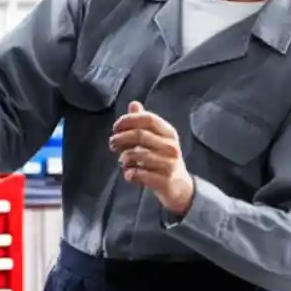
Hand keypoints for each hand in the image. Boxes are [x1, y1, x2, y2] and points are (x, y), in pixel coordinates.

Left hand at [109, 101, 194, 216]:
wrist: (178, 186)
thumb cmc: (162, 158)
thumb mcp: (156, 139)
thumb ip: (143, 123)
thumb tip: (134, 104)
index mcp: (169, 133)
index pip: (148, 119)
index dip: (129, 120)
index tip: (115, 127)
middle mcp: (171, 146)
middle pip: (140, 135)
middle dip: (121, 138)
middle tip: (112, 144)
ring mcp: (169, 164)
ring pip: (138, 155)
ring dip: (124, 157)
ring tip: (122, 161)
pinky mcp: (164, 181)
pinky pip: (140, 174)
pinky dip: (129, 173)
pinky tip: (128, 174)